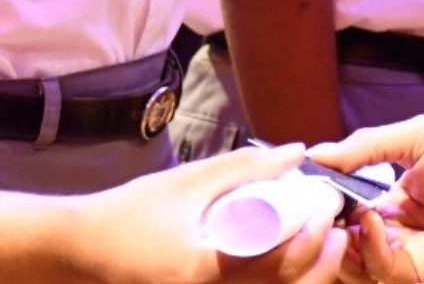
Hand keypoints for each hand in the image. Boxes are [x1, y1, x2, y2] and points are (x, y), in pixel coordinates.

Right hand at [72, 144, 346, 283]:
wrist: (85, 250)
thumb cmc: (130, 213)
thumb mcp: (187, 183)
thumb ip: (242, 168)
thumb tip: (296, 153)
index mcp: (205, 272)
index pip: (278, 263)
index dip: (314, 236)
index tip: (330, 205)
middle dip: (321, 262)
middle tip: (338, 228)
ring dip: (306, 274)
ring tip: (324, 243)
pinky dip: (279, 281)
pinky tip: (292, 260)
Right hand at [308, 117, 423, 283]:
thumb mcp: (418, 137)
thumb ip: (367, 146)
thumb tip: (318, 153)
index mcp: (394, 199)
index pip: (347, 208)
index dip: (326, 201)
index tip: (306, 186)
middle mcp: (399, 230)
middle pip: (346, 240)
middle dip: (327, 226)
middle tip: (318, 207)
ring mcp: (411, 254)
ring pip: (358, 262)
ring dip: (344, 239)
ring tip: (346, 213)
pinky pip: (384, 270)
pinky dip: (369, 248)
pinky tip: (370, 222)